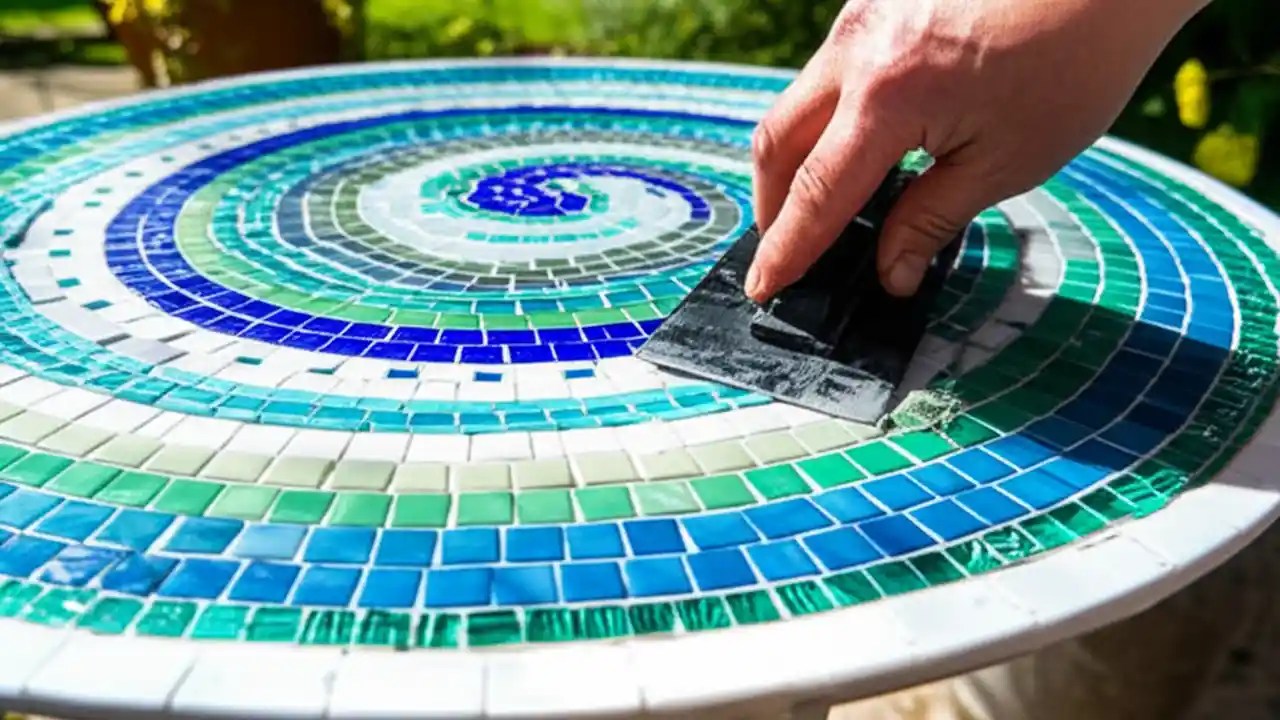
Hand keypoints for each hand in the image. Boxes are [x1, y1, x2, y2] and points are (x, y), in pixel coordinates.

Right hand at [745, 0, 1211, 302]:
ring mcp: (862, 16)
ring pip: (798, 102)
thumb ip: (930, 220)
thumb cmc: (1076, 63)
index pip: (815, 193)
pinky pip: (829, 72)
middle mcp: (858, 49)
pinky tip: (858, 147)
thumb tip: (890, 273)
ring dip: (797, 160)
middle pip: (777, 142)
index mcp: (888, 99)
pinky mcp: (878, 2)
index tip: (764, 289)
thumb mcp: (1007, 162)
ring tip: (822, 207)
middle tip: (788, 252)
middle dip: (773, 205)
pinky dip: (827, 120)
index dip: (785, 250)